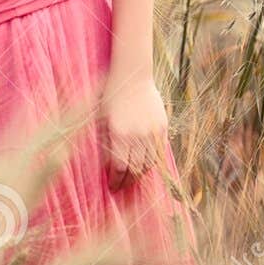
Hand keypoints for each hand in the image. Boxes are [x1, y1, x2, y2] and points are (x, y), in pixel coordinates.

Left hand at [99, 73, 169, 190]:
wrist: (132, 76)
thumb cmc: (111, 96)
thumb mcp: (101, 118)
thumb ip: (105, 141)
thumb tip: (108, 165)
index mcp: (119, 134)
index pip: (119, 167)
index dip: (116, 181)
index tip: (112, 187)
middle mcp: (136, 135)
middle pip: (135, 169)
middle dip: (127, 181)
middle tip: (122, 188)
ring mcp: (151, 131)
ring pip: (148, 163)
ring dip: (140, 174)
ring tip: (133, 179)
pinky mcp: (162, 127)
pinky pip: (159, 151)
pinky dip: (152, 161)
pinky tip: (145, 166)